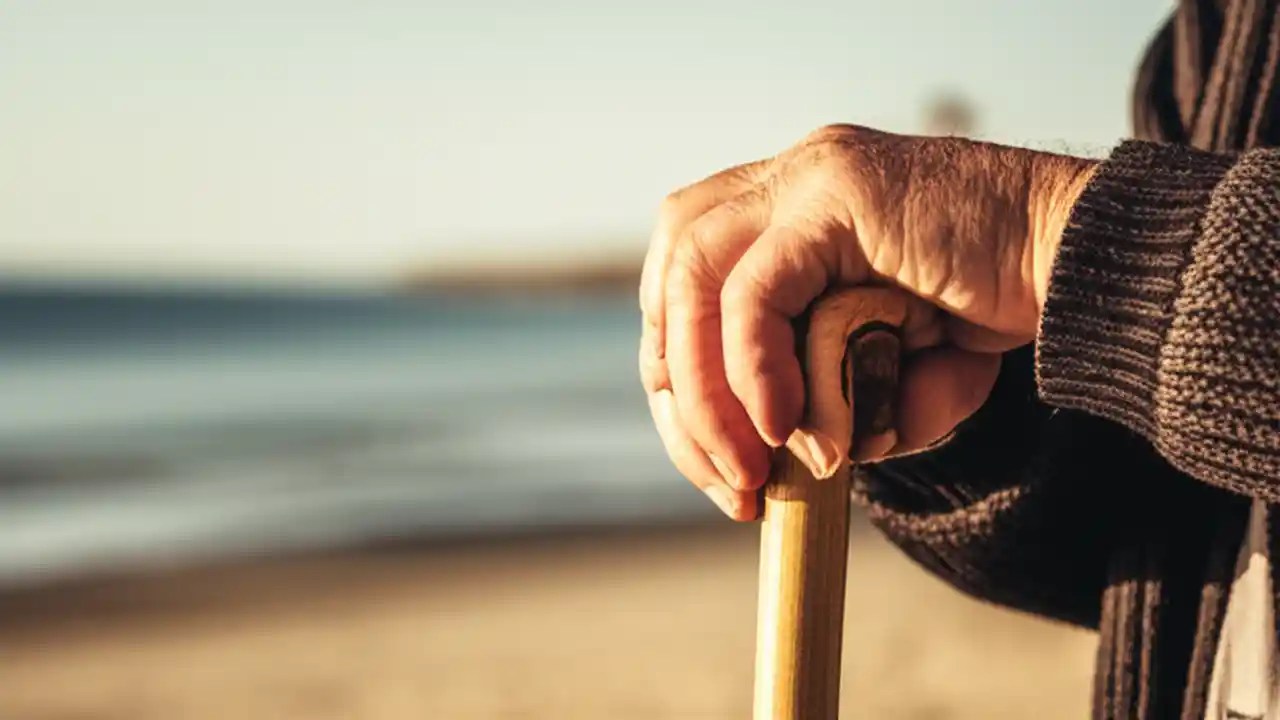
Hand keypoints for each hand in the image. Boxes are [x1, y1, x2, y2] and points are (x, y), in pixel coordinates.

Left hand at [638, 124, 1095, 519]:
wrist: (1091, 268)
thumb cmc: (995, 313)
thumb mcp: (891, 364)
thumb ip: (826, 395)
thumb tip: (786, 454)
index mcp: (784, 212)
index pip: (684, 286)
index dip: (683, 380)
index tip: (717, 464)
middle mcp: (786, 182)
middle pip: (673, 278)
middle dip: (683, 396)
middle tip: (729, 482)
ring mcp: (809, 177)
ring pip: (697, 280)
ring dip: (711, 394)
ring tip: (752, 471)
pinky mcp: (840, 194)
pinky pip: (758, 289)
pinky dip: (756, 367)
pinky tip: (785, 427)